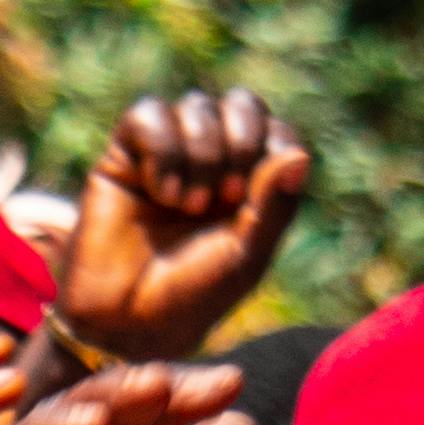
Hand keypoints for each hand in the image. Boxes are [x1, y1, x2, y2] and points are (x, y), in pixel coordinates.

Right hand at [50, 90, 309, 364]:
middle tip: (228, 195)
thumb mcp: (246, 255)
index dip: (272, 146)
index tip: (253, 197)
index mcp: (250, 182)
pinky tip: (161, 192)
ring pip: (195, 105)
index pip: (275, 130)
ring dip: (201, 152)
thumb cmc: (190, 295)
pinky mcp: (124, 156)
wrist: (123, 321)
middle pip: (240, 103)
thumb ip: (274, 205)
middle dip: (241, 140)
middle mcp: (211, 161)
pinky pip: (148, 114)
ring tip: (188, 205)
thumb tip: (299, 155)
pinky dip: (163, 149)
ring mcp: (167, 155)